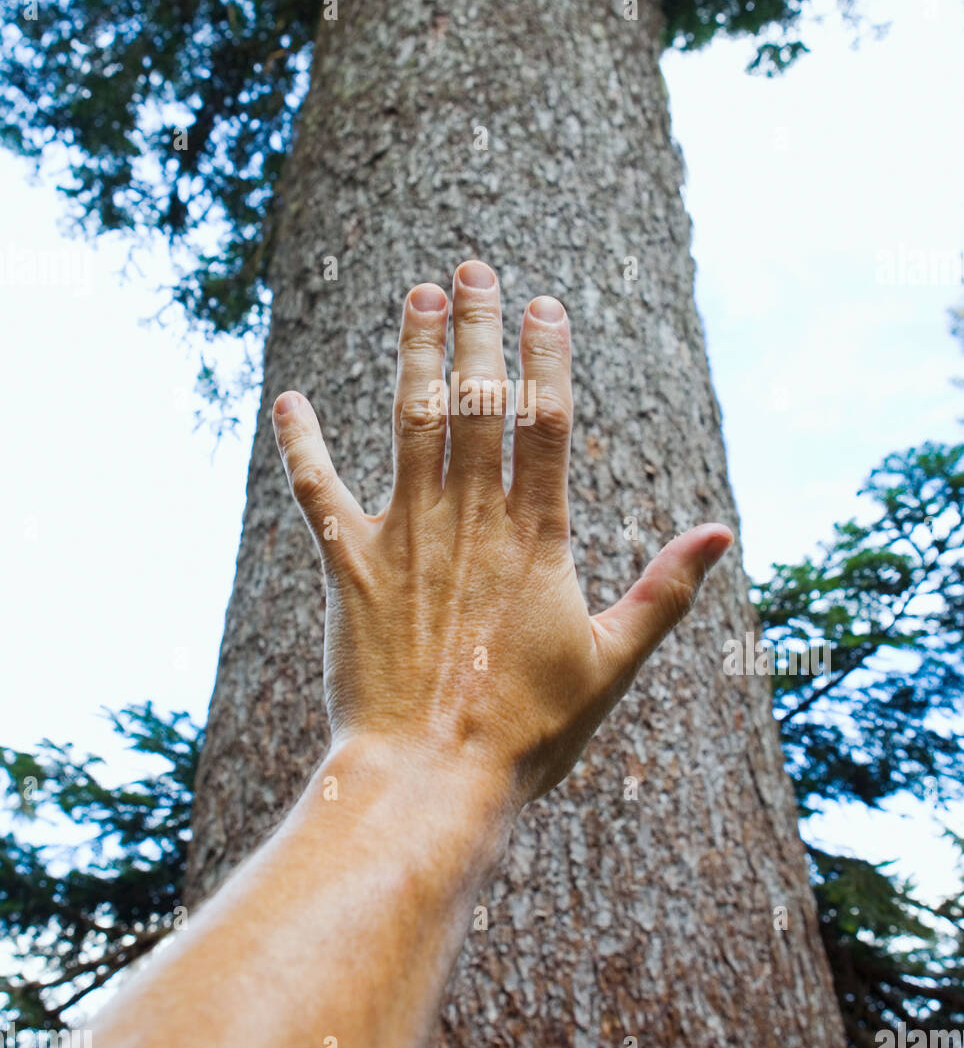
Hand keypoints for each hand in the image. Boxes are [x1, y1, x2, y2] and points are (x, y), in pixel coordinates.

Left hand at [272, 260, 731, 810]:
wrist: (430, 778)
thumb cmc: (529, 731)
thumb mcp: (612, 662)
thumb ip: (665, 591)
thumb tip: (723, 532)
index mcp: (536, 537)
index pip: (546, 422)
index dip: (544, 356)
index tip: (543, 304)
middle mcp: (470, 520)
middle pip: (477, 402)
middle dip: (476, 330)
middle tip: (472, 269)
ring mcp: (406, 536)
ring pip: (410, 424)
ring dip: (413, 355)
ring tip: (417, 297)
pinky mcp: (352, 567)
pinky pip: (318, 492)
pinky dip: (301, 444)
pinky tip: (289, 399)